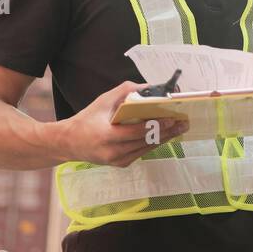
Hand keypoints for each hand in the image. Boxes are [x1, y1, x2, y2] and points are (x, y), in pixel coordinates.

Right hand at [56, 80, 188, 166]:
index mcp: (107, 136)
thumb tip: (150, 87)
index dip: (156, 125)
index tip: (171, 118)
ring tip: (179, 128)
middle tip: (183, 122)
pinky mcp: (121, 164)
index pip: (137, 132)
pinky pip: (142, 152)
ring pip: (147, 148)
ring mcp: (117, 161)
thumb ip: (126, 91)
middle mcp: (113, 152)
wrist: (68, 143)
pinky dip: (153, 143)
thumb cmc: (86, 119)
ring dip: (164, 138)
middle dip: (167, 131)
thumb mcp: (103, 101)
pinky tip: (165, 135)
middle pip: (146, 141)